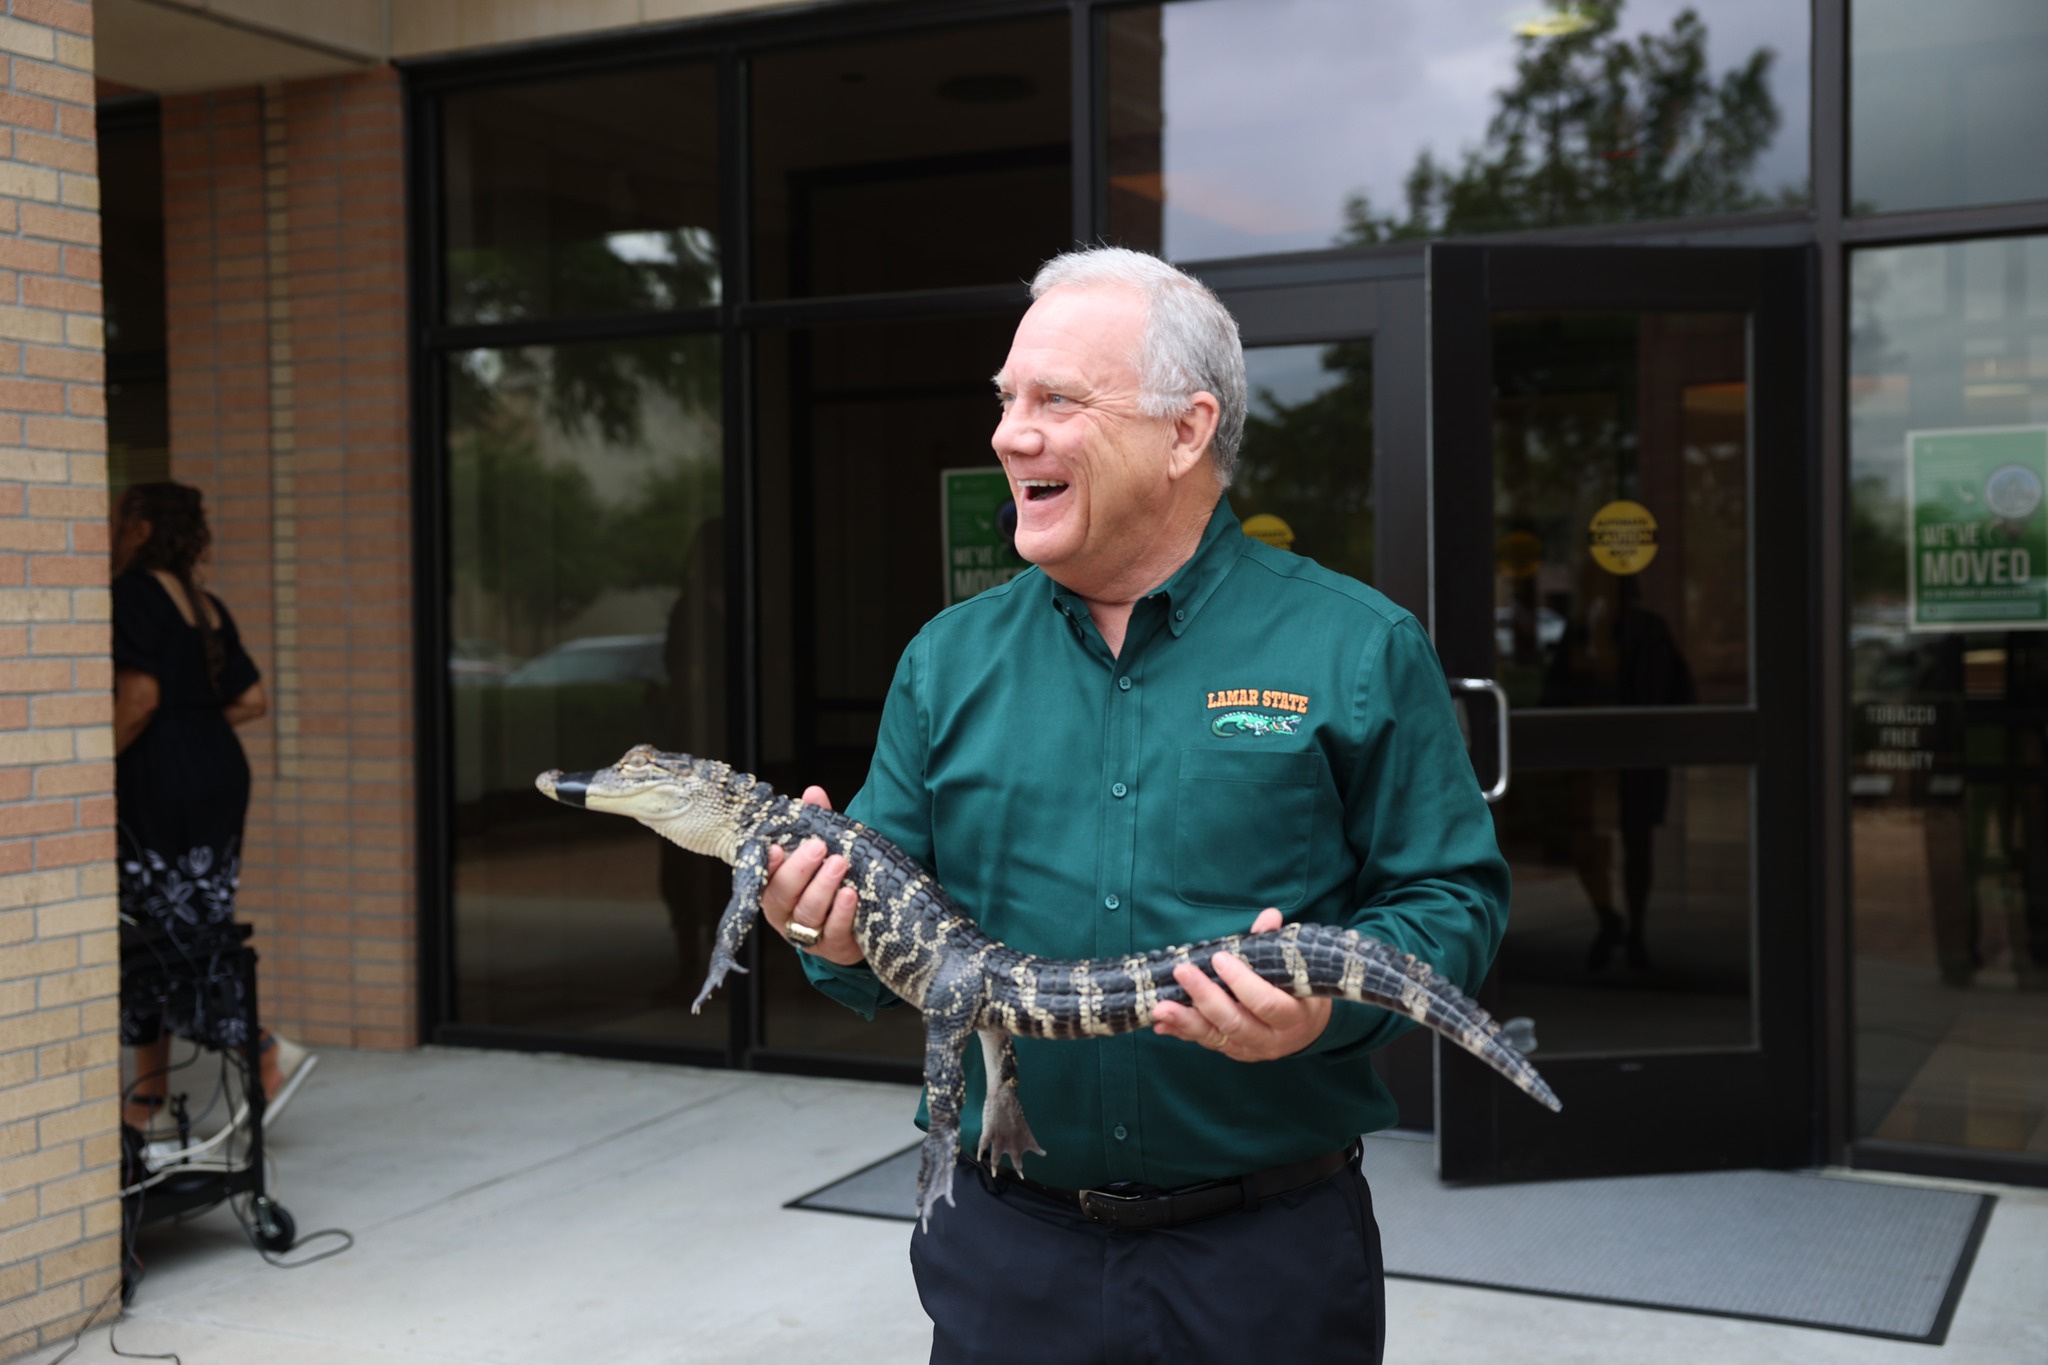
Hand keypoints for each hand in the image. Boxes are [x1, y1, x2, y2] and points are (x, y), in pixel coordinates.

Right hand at [761, 786, 864, 966]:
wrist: (860, 925)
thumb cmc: (832, 882)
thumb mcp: (824, 851)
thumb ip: (817, 823)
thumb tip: (813, 793)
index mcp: (775, 887)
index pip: (763, 876)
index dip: (767, 864)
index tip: (776, 847)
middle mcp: (784, 913)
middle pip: (782, 894)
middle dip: (799, 870)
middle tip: (818, 847)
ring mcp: (806, 934)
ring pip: (807, 913)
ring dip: (823, 887)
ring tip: (840, 864)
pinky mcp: (832, 947)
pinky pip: (833, 931)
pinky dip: (841, 913)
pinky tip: (850, 895)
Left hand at [1151, 908, 1331, 1060]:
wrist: (1308, 1030)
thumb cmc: (1301, 993)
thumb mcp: (1298, 970)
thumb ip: (1278, 943)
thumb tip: (1269, 916)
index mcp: (1293, 1016)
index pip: (1266, 1003)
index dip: (1242, 982)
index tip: (1219, 958)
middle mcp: (1271, 1038)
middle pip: (1235, 1022)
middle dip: (1205, 997)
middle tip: (1182, 972)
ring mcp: (1250, 1049)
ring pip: (1215, 1037)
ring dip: (1185, 1021)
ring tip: (1160, 1007)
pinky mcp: (1233, 1052)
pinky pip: (1206, 1042)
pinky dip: (1182, 1031)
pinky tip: (1161, 1023)